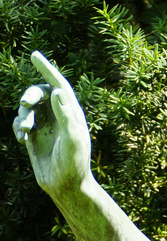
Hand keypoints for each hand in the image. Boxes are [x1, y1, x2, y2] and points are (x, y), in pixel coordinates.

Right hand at [12, 52, 91, 195]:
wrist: (65, 185)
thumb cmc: (74, 163)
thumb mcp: (73, 139)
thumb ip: (66, 116)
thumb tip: (56, 92)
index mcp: (72, 113)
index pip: (60, 85)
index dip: (48, 69)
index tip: (34, 55)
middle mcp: (59, 116)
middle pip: (39, 93)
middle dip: (29, 95)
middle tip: (25, 104)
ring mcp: (46, 125)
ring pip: (27, 108)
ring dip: (22, 115)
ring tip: (25, 131)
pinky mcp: (35, 136)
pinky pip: (20, 122)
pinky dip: (17, 126)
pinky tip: (21, 138)